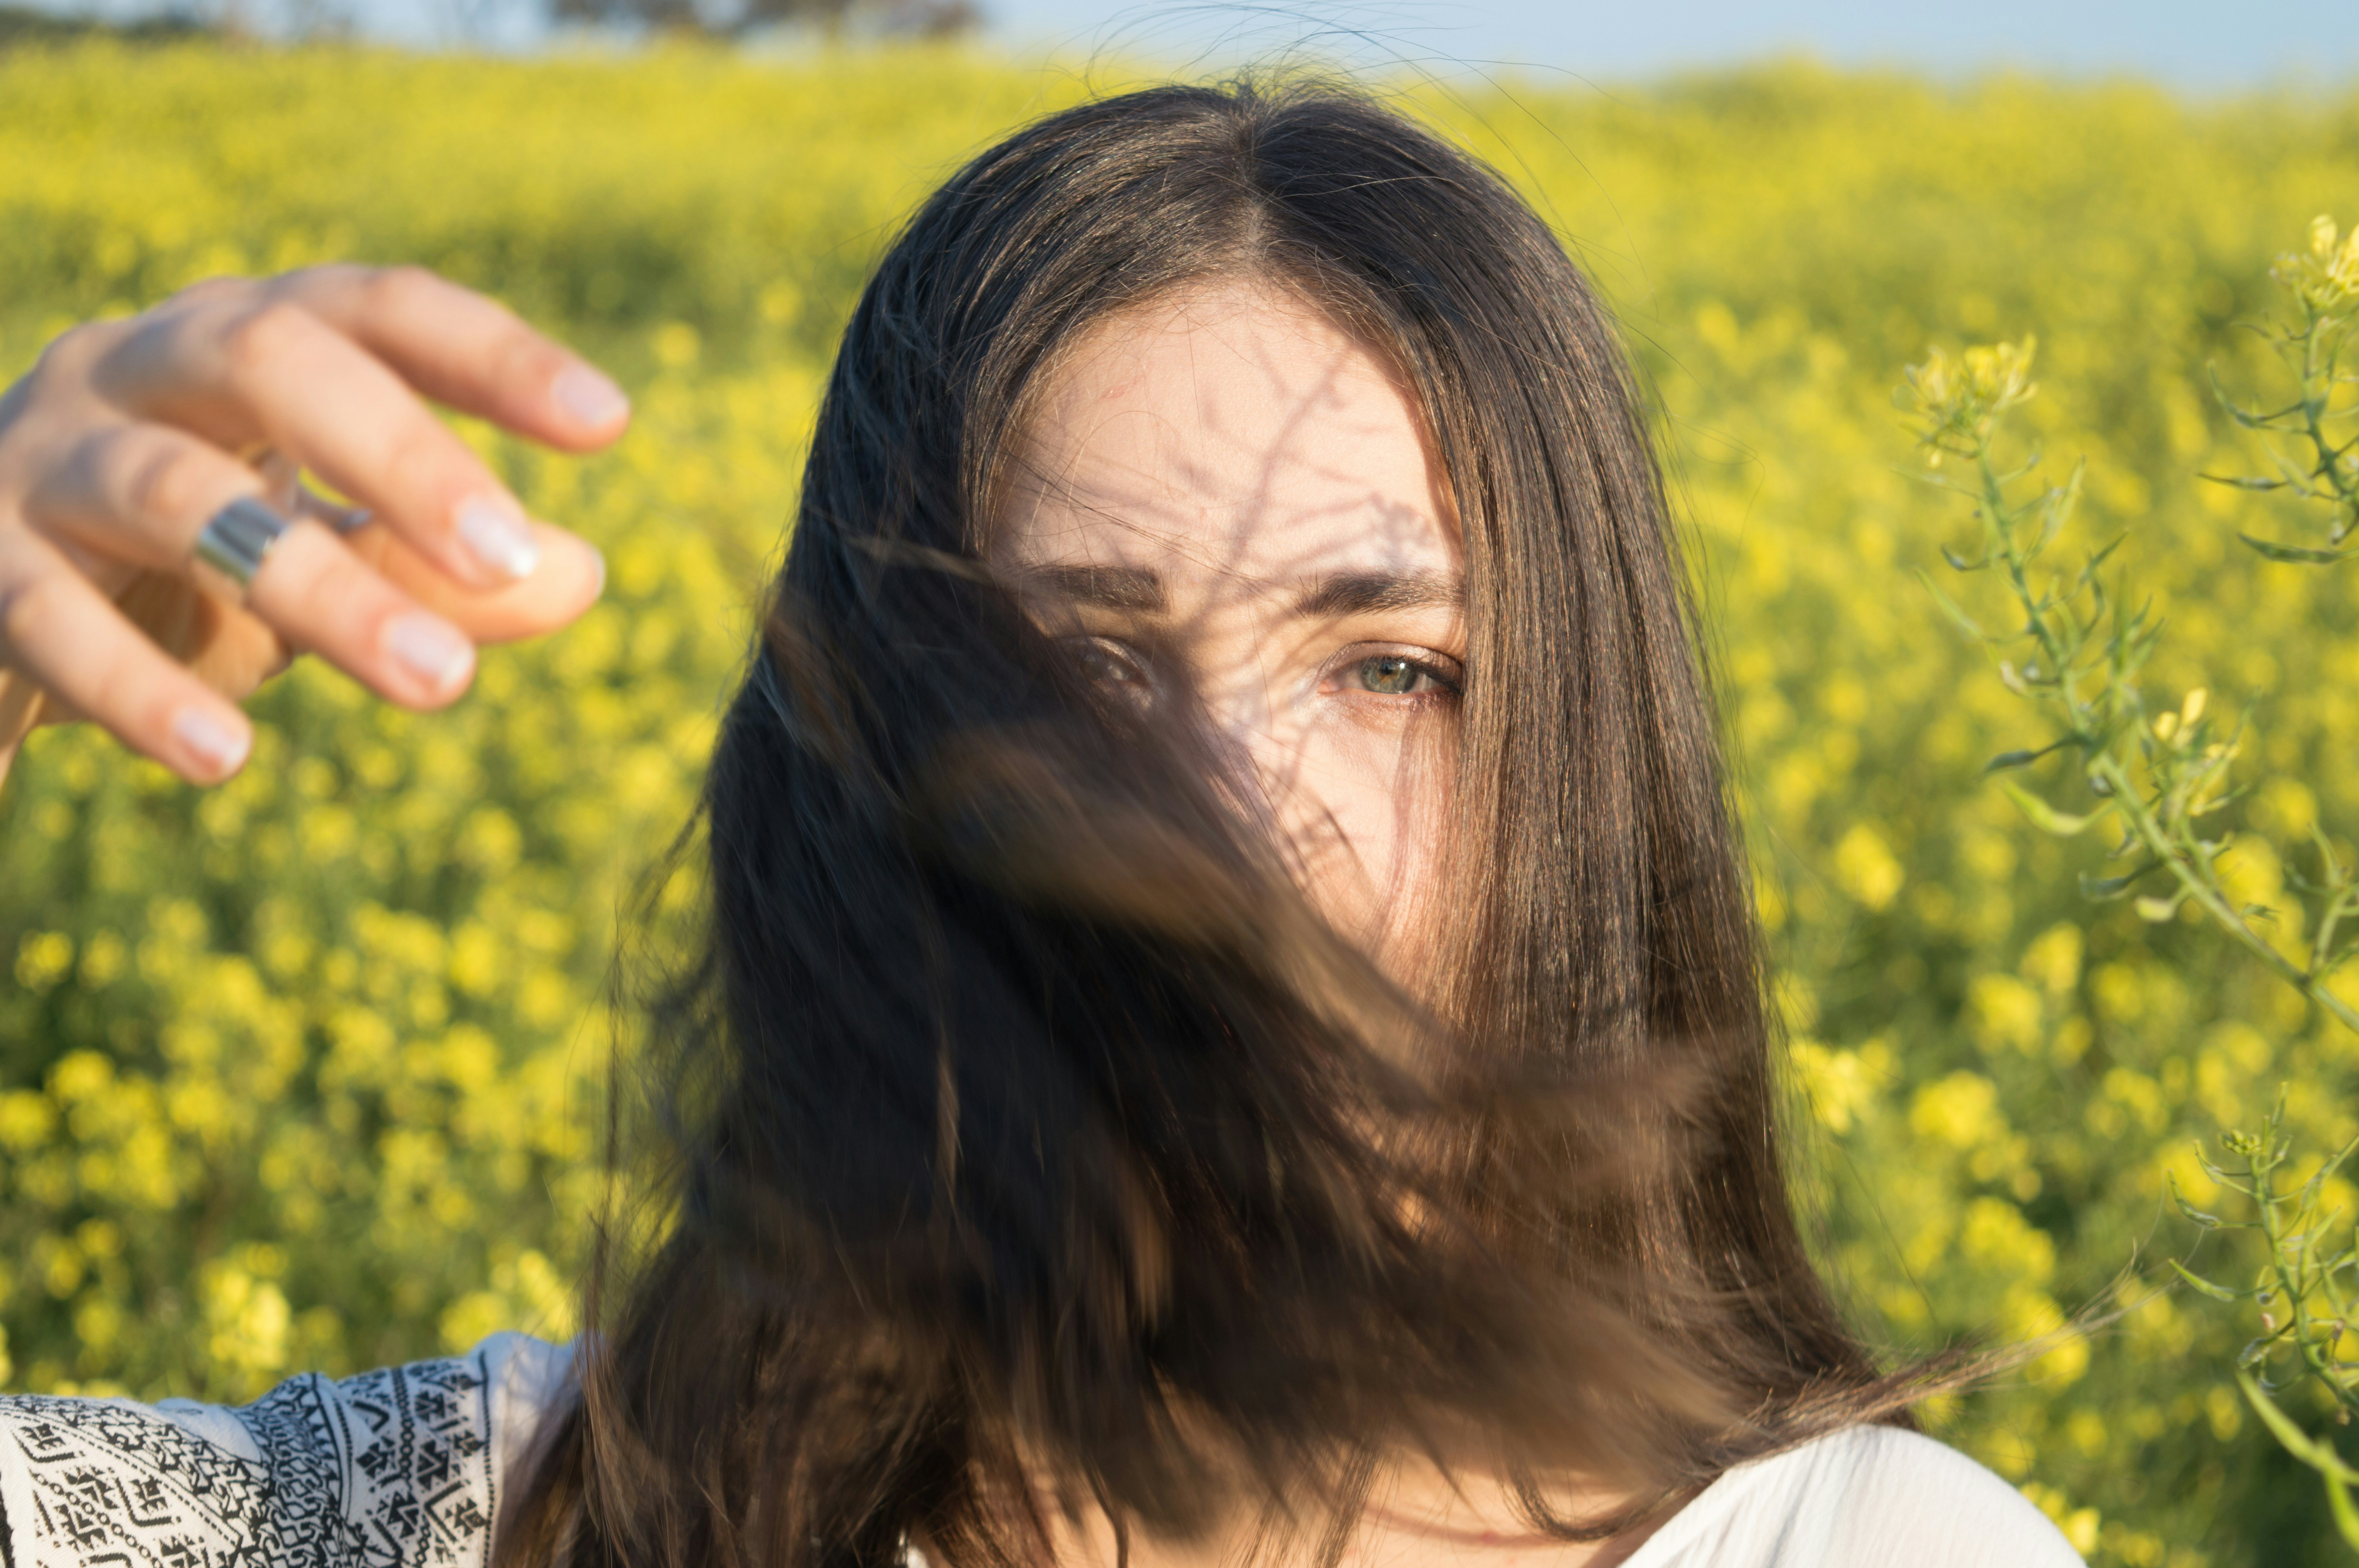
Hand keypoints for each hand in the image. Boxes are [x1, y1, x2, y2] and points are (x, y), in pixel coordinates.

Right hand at [0, 264, 625, 787]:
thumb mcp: (313, 558)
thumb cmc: (177, 569)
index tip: (609, 422)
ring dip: (318, 589)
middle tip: (510, 554)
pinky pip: (47, 614)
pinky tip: (225, 758)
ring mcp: (36, 456)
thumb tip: (579, 575)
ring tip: (440, 682)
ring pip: (177, 493)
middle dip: (401, 454)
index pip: (373, 307)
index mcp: (235, 343)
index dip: (490, 353)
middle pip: (271, 359)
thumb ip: (431, 567)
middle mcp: (130, 367)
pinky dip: (138, 687)